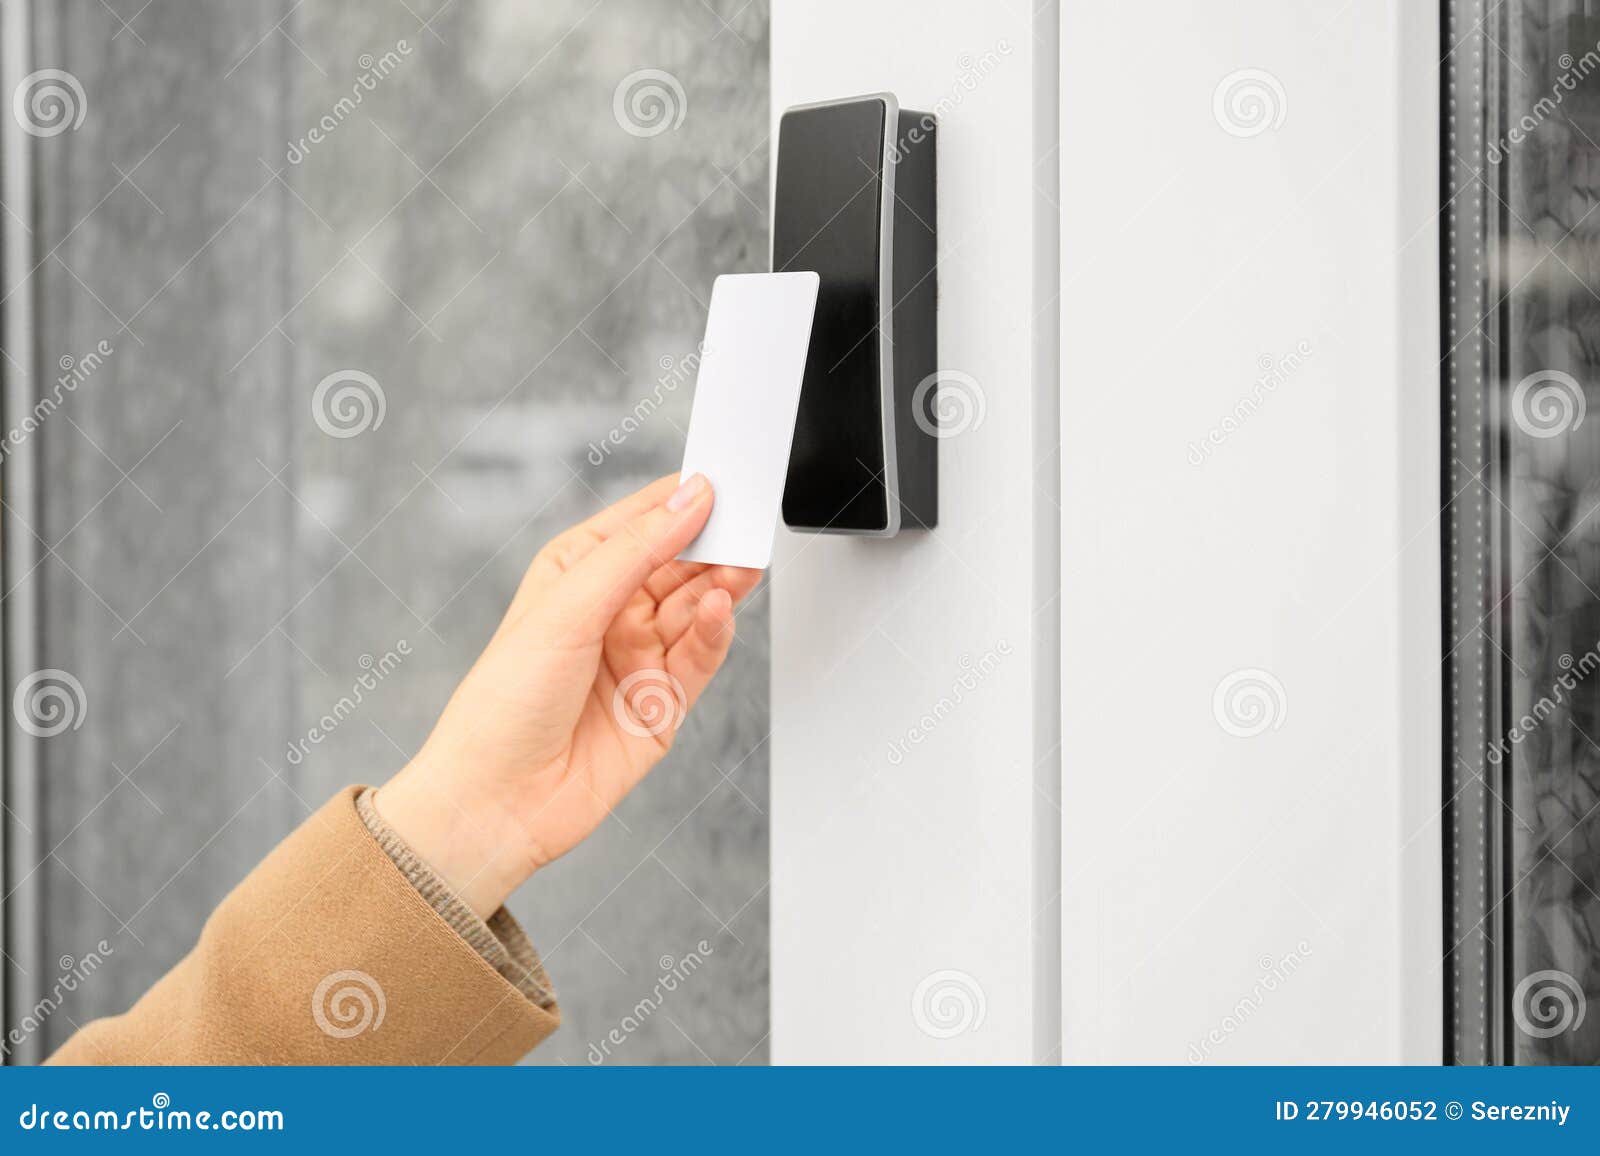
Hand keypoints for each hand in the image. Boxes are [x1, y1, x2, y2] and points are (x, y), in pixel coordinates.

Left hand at [375, 473, 758, 915]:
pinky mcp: (663, 704)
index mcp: (576, 574)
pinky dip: (717, 632)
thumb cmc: (502, 704)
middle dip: (712, 542)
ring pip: (697, 607)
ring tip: (741, 567)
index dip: (680, 500)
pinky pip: (702, 656)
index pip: (641, 521)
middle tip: (746, 525)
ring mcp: (638, 657)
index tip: (720, 481)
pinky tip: (722, 611)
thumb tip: (687, 501)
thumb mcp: (567, 607)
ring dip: (721, 585)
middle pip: (678, 563)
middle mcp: (609, 612)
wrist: (496, 801)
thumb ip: (636, 551)